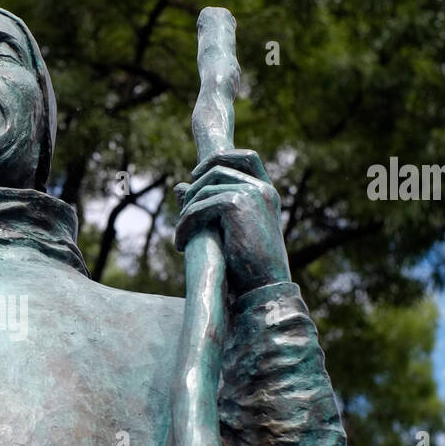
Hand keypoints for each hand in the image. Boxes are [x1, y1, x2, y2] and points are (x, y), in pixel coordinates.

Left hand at [174, 149, 290, 294]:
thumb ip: (208, 204)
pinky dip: (184, 224)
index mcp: (267, 194)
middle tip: (182, 219)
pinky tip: (181, 244)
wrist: (264, 288)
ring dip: (186, 212)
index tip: (195, 175)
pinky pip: (199, 207)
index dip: (220, 158)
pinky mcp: (236, 204)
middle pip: (217, 170)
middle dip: (193, 191)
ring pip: (203, 188)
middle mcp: (263, 189)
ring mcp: (252, 193)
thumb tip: (177, 185)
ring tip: (181, 236)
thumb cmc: (248, 266)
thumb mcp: (227, 230)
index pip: (247, 157)